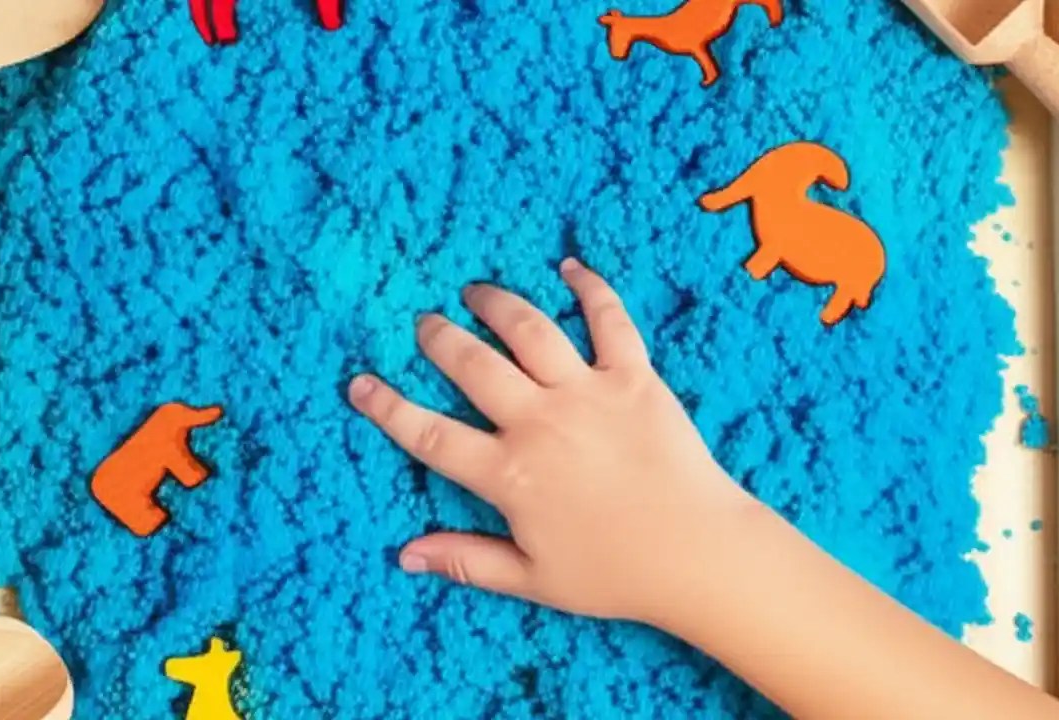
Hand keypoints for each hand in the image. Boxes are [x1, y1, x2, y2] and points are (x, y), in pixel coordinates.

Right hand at [348, 259, 757, 630]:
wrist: (698, 553)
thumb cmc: (616, 573)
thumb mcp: (533, 579)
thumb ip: (466, 560)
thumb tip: (405, 555)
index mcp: (509, 475)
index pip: (430, 436)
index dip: (388, 408)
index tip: (359, 384)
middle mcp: (539, 423)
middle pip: (473, 366)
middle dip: (439, 339)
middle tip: (424, 323)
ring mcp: (587, 394)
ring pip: (528, 332)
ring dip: (496, 304)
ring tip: (474, 291)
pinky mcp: (634, 378)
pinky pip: (608, 322)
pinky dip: (590, 289)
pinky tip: (570, 268)